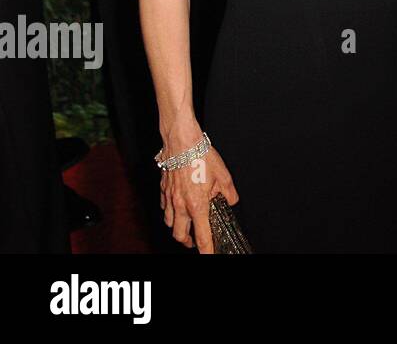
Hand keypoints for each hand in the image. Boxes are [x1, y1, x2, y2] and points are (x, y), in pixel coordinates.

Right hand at [159, 131, 238, 253]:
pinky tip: (178, 208)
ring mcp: (170, 199)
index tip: (210, 255)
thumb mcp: (224, 175)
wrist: (181, 142)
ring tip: (188, 226)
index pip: (202, 236)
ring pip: (170, 224)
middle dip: (188, 242)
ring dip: (179, 228)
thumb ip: (229, 193)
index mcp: (198, 205)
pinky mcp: (163, 191)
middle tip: (196, 241)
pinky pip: (165, 209)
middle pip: (180, 235)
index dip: (206, 250)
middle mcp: (181, 205)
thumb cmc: (201, 156)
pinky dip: (171, 213)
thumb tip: (232, 201)